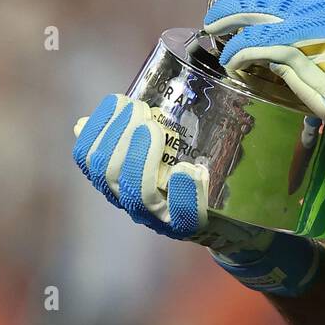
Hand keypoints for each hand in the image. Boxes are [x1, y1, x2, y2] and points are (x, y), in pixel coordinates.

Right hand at [72, 93, 318, 294]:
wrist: (238, 214)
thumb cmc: (199, 165)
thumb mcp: (173, 139)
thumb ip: (150, 120)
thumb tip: (122, 96)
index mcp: (120, 175)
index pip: (87, 157)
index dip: (96, 128)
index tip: (121, 99)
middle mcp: (133, 200)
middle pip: (107, 175)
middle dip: (120, 137)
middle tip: (142, 111)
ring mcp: (160, 217)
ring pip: (136, 196)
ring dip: (142, 158)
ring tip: (156, 130)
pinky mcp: (192, 228)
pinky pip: (181, 217)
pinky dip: (183, 192)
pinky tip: (191, 171)